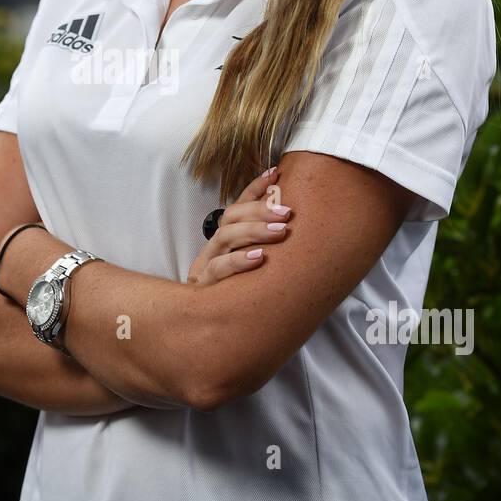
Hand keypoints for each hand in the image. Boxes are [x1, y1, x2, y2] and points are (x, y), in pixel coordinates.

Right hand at [187, 168, 290, 285]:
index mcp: (224, 239)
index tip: (276, 173)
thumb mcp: (251, 267)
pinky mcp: (204, 286)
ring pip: (225, 237)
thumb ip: (265, 248)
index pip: (238, 206)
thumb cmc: (235, 293)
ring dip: (254, 231)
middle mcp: (214, 248)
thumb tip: (296, 229)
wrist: (205, 327)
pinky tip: (258, 258)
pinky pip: (218, 269)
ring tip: (279, 231)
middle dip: (259, 210)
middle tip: (287, 212)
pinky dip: (238, 261)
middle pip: (231, 218)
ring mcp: (206, 265)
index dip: (254, 189)